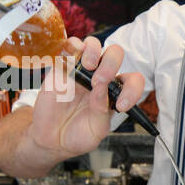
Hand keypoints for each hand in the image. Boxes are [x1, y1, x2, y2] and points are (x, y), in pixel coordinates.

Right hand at [29, 36, 145, 159]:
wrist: (52, 139)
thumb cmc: (77, 135)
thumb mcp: (96, 130)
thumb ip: (102, 111)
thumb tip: (101, 89)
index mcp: (114, 92)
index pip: (132, 81)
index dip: (132, 90)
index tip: (121, 105)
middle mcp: (100, 77)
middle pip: (114, 55)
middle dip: (110, 64)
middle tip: (99, 81)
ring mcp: (81, 71)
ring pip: (93, 45)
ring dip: (94, 51)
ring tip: (88, 66)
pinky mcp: (63, 67)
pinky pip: (69, 46)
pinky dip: (72, 45)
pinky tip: (71, 60)